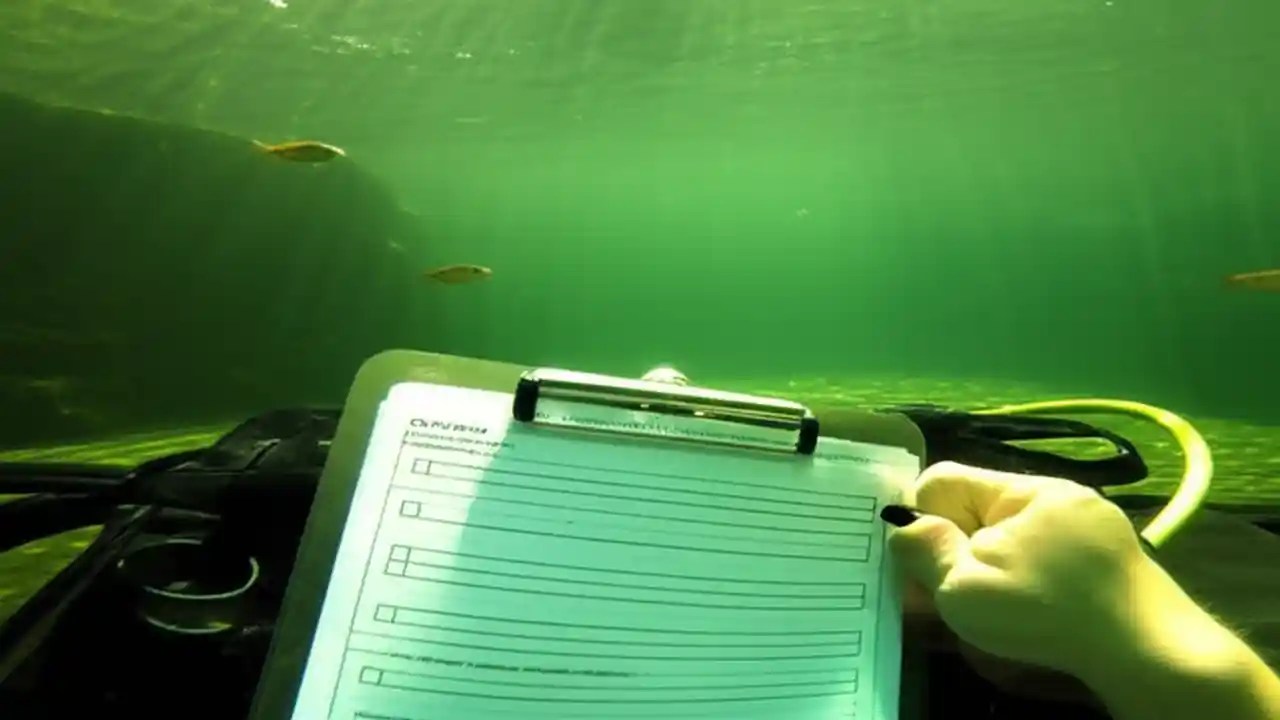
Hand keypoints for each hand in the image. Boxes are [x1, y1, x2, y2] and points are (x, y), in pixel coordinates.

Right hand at [885, 461, 1153, 680]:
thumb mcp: (966, 588)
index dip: (921, 518)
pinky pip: (1048, 553)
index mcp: (1021, 489)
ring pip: (1012, 534)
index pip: (941, 479)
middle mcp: (1057, 494)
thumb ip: (925, 551)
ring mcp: (1090, 524)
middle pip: (977, 509)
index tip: (923, 563)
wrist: (1149, 652)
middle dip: (957, 549)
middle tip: (950, 595)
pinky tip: (1035, 608)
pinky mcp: (1110, 558)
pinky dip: (1031, 577)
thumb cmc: (1048, 612)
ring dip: (992, 566)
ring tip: (994, 607)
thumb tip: (903, 525)